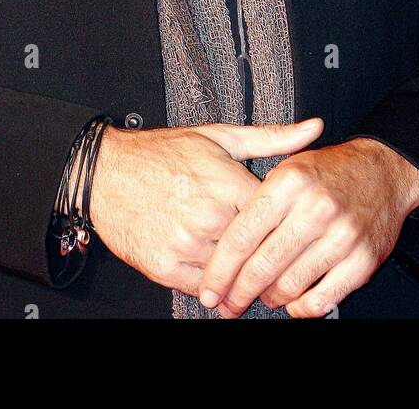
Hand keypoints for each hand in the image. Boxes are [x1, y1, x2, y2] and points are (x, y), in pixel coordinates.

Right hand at [88, 117, 323, 297]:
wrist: (105, 172)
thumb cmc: (161, 152)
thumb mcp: (219, 137)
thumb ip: (271, 138)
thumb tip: (313, 129)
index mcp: (227, 184)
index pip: (273, 219)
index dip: (280, 225)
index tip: (283, 228)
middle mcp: (208, 217)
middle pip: (254, 250)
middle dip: (261, 253)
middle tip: (266, 254)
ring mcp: (186, 245)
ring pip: (230, 272)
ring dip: (237, 272)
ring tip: (241, 264)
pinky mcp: (164, 266)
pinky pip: (201, 288)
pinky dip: (210, 284)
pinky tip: (212, 270)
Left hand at [197, 136, 418, 317]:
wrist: (382, 170)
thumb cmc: (329, 171)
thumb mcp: (287, 167)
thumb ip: (255, 201)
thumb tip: (224, 247)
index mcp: (290, 182)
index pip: (242, 235)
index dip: (220, 269)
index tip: (209, 288)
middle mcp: (315, 208)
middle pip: (262, 265)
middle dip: (239, 292)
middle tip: (228, 302)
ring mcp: (341, 236)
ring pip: (289, 286)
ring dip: (270, 299)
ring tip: (263, 296)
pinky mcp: (362, 260)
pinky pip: (322, 299)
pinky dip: (302, 308)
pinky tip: (293, 302)